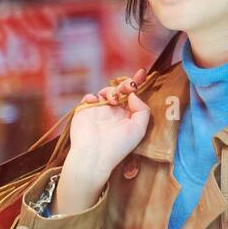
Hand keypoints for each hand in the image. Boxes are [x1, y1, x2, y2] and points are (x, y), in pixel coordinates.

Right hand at [56, 68, 150, 213]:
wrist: (94, 156)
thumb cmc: (118, 146)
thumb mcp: (138, 129)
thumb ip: (142, 110)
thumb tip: (134, 94)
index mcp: (127, 116)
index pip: (133, 97)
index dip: (137, 84)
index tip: (142, 72)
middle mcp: (114, 113)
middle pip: (120, 91)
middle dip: (125, 85)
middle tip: (127, 87)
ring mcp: (99, 112)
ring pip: (105, 92)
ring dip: (110, 91)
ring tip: (112, 100)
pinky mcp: (85, 112)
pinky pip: (89, 97)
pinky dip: (92, 96)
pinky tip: (96, 101)